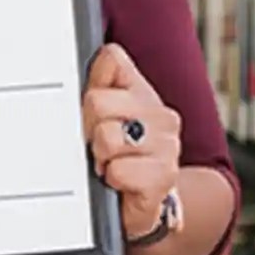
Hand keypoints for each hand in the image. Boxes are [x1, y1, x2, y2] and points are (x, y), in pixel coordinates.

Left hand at [82, 43, 181, 239]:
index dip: (90, 84)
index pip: (111, 59)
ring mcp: (167, 146)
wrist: (142, 203)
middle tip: (96, 143)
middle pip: (96, 101)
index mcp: (143, 93)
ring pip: (106, 137)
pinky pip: (117, 171)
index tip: (93, 108)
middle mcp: (161, 116)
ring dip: (98, 155)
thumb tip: (103, 51)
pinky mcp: (163, 178)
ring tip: (108, 162)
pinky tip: (119, 181)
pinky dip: (110, 179)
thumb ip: (101, 80)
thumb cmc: (118, 154)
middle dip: (87, 126)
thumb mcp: (104, 113)